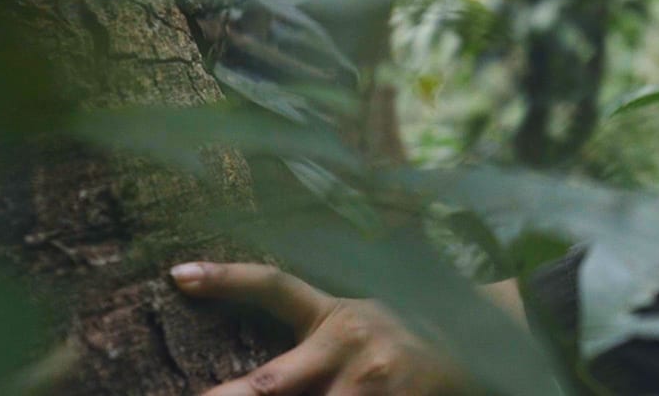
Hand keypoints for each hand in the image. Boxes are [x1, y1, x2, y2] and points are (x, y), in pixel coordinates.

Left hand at [170, 261, 484, 394]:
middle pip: (267, 384)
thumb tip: (255, 380)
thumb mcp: (359, 323)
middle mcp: (348, 347)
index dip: (228, 279)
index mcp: (336, 317)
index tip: (177, 274)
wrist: (481, 347)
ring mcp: (369, 385)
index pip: (276, 287)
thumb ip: (314, 344)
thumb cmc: (406, 339)